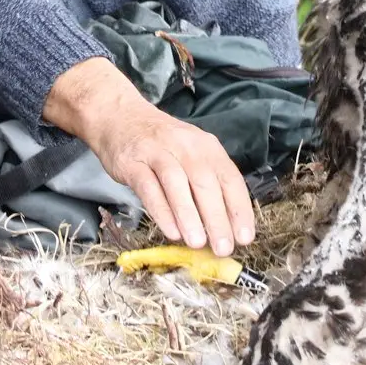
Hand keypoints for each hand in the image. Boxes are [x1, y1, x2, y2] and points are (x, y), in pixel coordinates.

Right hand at [43, 57, 254, 255]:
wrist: (120, 117)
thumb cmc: (162, 144)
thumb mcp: (191, 155)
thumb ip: (206, 185)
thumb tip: (223, 227)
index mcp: (207, 147)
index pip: (230, 179)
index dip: (239, 209)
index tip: (245, 237)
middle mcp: (186, 146)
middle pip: (206, 183)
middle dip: (217, 218)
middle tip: (223, 247)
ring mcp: (158, 152)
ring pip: (177, 184)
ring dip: (190, 215)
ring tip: (198, 243)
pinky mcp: (133, 162)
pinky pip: (149, 188)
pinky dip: (161, 211)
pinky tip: (171, 231)